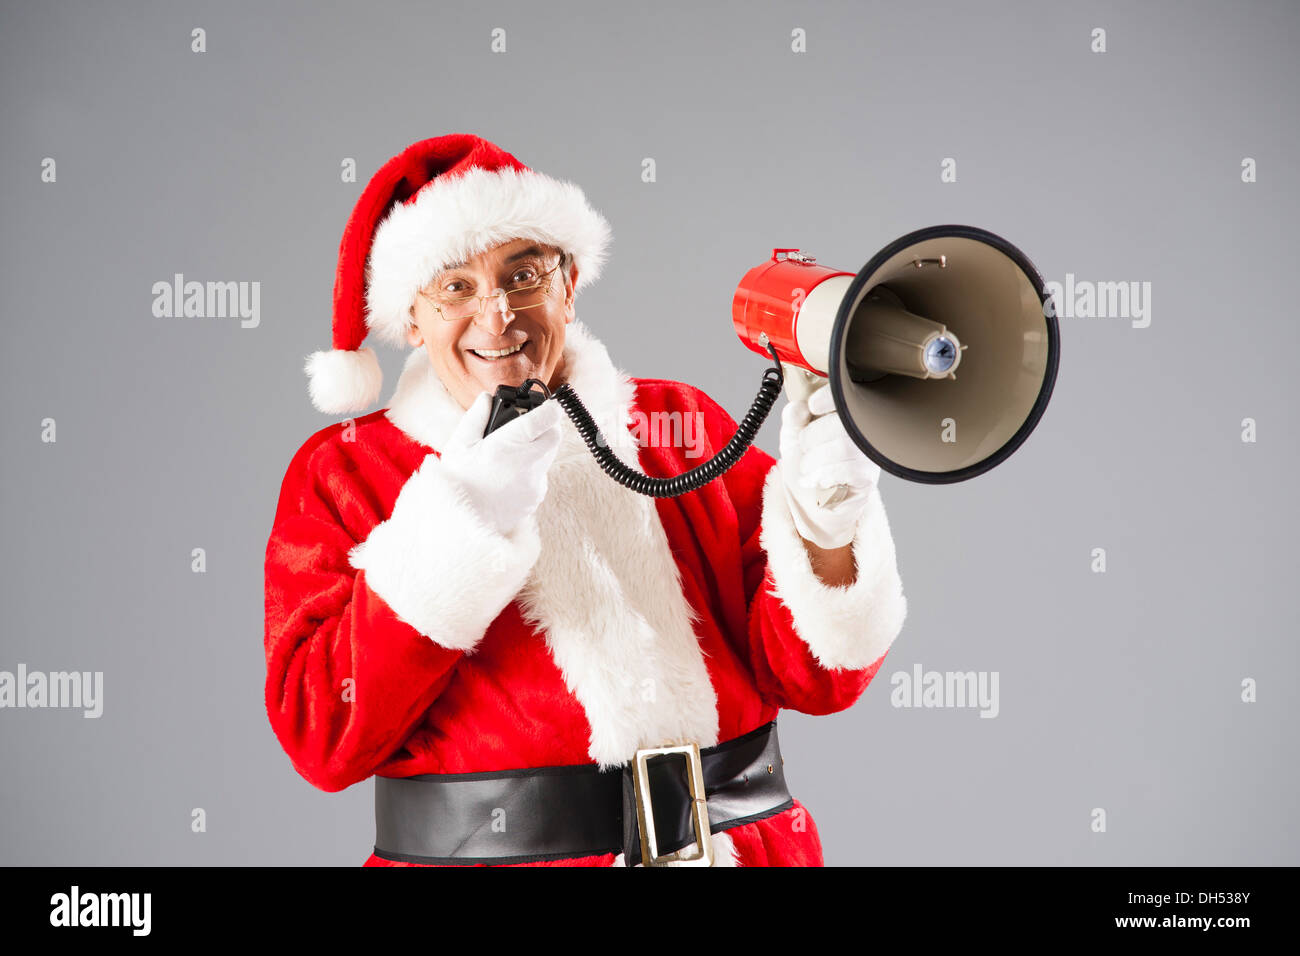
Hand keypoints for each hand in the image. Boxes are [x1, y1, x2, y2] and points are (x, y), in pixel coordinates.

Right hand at [437, 391, 563, 535]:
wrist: (461, 524)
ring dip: (537, 449)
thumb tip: (486, 398)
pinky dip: (531, 470)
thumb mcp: (458, 445)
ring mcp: (535, 483)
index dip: (549, 408)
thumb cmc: (456, 482)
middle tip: (526, 428)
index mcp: (509, 445)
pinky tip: (508, 474)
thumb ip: (476, 418)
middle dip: (545, 428)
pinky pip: (540, 476)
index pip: (546, 418)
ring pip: (548, 456)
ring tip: (511, 454)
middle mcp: (528, 464)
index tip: (547, 405)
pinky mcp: (536, 497)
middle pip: (554, 436)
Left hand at [778, 383, 880, 550]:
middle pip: (841, 423)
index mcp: (844, 416)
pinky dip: (825, 475)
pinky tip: (817, 480)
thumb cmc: (809, 465)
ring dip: (815, 460)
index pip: (844, 396)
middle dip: (812, 437)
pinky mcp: (867, 478)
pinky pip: (848, 470)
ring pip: (843, 447)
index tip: (813, 405)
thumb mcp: (794, 438)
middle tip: (803, 448)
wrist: (815, 503)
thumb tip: (796, 408)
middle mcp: (861, 432)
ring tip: (806, 468)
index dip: (829, 397)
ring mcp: (867, 454)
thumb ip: (793, 419)